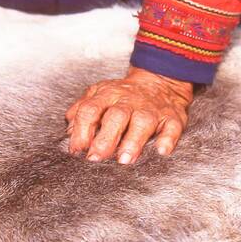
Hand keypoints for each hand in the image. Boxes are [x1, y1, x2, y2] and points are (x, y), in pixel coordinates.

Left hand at [65, 66, 193, 163]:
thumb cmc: (123, 96)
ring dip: (133, 141)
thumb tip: (69, 132)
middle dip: (105, 138)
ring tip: (124, 160)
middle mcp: (129, 101)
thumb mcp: (99, 96)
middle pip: (115, 116)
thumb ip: (81, 111)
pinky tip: (160, 151)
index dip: (81, 131)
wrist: (159, 81)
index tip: (76, 151)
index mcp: (107, 95)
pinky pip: (171, 127)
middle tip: (96, 159)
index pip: (90, 110)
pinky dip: (167, 139)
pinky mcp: (172, 117)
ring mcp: (151, 109)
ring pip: (142, 122)